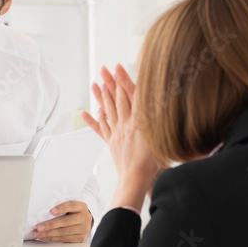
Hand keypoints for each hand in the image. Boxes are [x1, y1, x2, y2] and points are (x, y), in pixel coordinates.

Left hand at [33, 200, 92, 242]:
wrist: (84, 222)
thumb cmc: (73, 213)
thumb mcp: (71, 207)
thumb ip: (61, 207)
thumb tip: (43, 211)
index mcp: (82, 207)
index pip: (71, 205)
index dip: (61, 208)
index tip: (51, 211)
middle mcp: (84, 218)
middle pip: (66, 221)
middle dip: (50, 225)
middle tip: (39, 226)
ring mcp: (83, 230)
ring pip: (63, 232)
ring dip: (48, 233)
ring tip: (37, 233)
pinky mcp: (80, 239)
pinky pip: (63, 239)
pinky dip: (51, 238)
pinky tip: (44, 237)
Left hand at [81, 65, 163, 204]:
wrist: (137, 178)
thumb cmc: (154, 162)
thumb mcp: (161, 137)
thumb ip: (158, 119)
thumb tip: (159, 102)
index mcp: (139, 121)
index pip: (131, 95)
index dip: (124, 80)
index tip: (118, 68)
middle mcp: (126, 124)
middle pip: (117, 99)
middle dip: (110, 82)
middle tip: (103, 70)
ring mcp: (117, 133)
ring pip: (107, 110)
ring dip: (101, 96)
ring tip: (95, 84)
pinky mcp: (111, 142)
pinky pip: (100, 128)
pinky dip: (93, 119)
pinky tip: (87, 111)